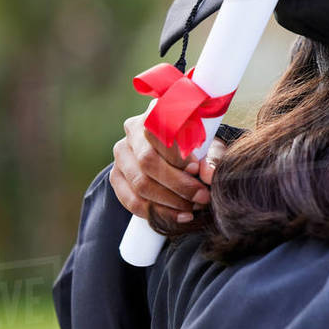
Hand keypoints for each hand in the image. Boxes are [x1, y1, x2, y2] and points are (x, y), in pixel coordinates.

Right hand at [109, 109, 227, 223]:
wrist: (178, 152)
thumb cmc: (198, 144)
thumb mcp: (211, 145)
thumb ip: (213, 157)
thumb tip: (209, 175)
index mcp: (156, 112)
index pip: (159, 132)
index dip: (177, 154)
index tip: (196, 170)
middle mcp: (133, 130)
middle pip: (148, 161)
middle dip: (178, 185)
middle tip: (202, 197)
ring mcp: (121, 154)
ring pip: (139, 183)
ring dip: (169, 202)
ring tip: (192, 208)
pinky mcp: (116, 176)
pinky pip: (130, 200)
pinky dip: (155, 212)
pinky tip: (177, 216)